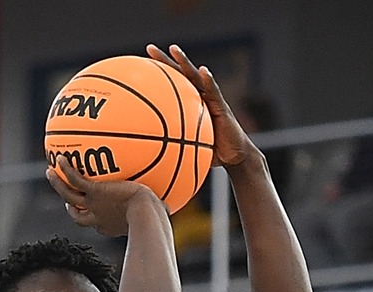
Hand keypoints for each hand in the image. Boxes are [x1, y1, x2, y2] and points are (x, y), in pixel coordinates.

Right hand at [46, 163, 163, 237]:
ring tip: (49, 172)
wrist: (147, 214)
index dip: (90, 216)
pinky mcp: (95, 193)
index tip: (90, 209)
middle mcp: (98, 217)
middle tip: (65, 196)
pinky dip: (66, 170)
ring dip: (58, 185)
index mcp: (109, 224)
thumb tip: (171, 204)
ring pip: (69, 196)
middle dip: (69, 206)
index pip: (95, 221)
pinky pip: (75, 180)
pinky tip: (60, 158)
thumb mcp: (155, 211)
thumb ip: (158, 207)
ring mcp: (94, 205)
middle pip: (77, 215)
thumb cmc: (156, 216)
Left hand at [144, 44, 261, 171]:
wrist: (234, 158)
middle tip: (149, 48)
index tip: (138, 65)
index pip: (170, 86)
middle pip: (179, 75)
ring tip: (174, 49)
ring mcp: (210, 100)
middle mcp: (198, 98)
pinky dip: (209, 81)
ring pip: (195, 77)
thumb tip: (145, 161)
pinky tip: (203, 71)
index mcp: (188, 105)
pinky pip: (214, 92)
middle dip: (165, 60)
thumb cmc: (210, 154)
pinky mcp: (222, 107)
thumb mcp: (185, 151)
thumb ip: (169, 150)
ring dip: (185, 62)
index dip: (156, 75)